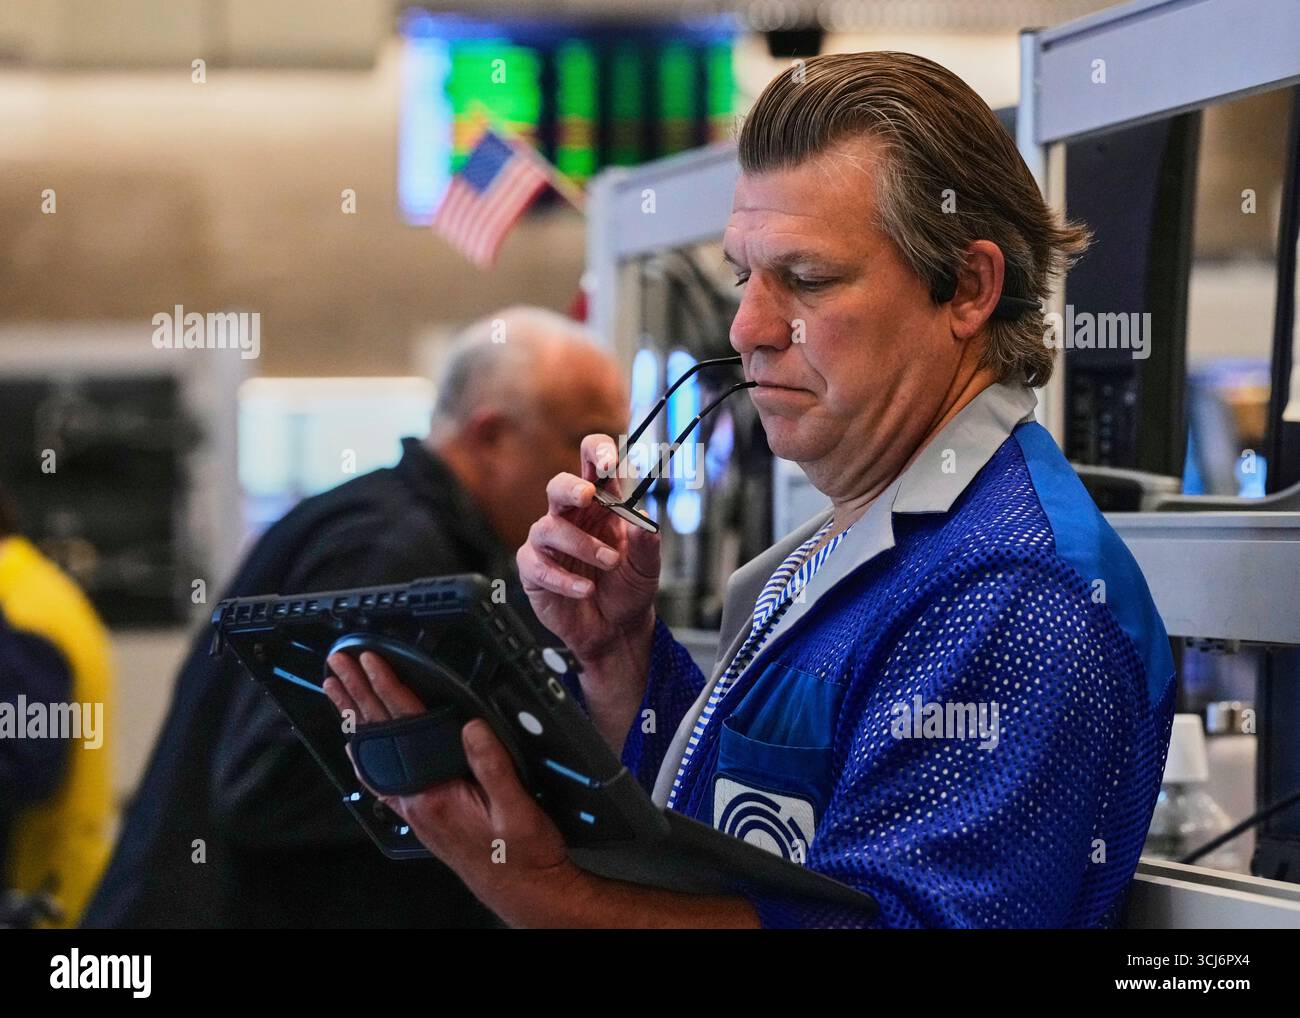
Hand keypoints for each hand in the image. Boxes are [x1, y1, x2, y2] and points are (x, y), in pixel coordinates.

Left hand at [322, 649, 585, 927]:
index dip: (387, 688)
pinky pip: (384, 777)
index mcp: (435, 793)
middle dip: (356, 694)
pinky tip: (357, 743)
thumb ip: (492, 766)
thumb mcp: (517, 808)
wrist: (521, 889)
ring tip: (336, 691)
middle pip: (380, 735)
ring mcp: (414, 807)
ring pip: (376, 753)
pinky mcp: (420, 812)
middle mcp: (416, 800)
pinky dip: (366, 753)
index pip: (405, 727)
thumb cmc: (522, 854)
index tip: (371, 662)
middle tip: (337, 664)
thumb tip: (471, 725)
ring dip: (355, 718)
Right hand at [516, 434, 659, 667]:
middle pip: (559, 486)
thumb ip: (646, 543)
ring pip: (549, 527)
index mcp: (601, 505)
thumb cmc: (628, 590)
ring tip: (610, 563)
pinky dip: (563, 578)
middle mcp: (573, 517)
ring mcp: (550, 542)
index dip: (597, 453)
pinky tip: (585, 589)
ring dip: (581, 544)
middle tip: (588, 496)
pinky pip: (537, 564)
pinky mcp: (533, 569)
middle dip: (572, 488)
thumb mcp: (647, 567)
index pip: (593, 464)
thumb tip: (643, 519)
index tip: (608, 461)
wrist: (615, 630)